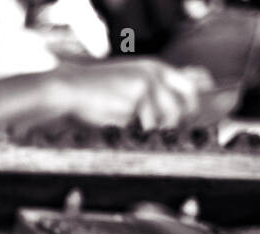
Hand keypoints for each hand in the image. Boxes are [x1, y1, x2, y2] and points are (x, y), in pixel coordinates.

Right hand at [49, 58, 213, 128]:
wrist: (70, 89)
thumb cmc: (96, 90)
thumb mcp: (128, 82)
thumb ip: (151, 93)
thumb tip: (172, 118)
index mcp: (155, 68)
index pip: (188, 89)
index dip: (189, 109)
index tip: (184, 123)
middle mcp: (154, 77)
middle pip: (177, 111)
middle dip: (169, 128)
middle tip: (158, 139)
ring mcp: (144, 90)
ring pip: (157, 123)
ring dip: (144, 134)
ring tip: (126, 134)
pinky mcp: (132, 104)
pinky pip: (138, 128)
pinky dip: (128, 134)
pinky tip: (113, 127)